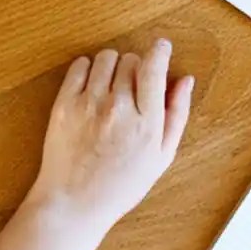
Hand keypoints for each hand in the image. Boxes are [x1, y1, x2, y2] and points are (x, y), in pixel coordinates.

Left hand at [26, 39, 194, 228]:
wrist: (73, 203)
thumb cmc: (120, 185)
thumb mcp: (161, 157)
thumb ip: (176, 114)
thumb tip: (185, 79)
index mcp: (146, 122)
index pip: (155, 68)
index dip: (160, 51)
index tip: (161, 46)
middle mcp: (118, 108)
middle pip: (131, 60)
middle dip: (135, 66)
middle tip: (132, 86)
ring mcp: (89, 104)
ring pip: (106, 58)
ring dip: (113, 65)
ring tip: (111, 85)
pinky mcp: (64, 104)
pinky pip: (80, 66)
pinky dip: (88, 68)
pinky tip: (92, 86)